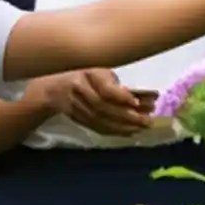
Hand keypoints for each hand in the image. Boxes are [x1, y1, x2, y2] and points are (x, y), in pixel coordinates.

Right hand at [30, 69, 152, 136]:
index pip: (104, 89)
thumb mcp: (101, 72)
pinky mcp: (79, 119)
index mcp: (88, 75)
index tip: (136, 102)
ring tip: (143, 127)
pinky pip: (98, 128)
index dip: (120, 96)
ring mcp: (78, 108)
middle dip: (127, 116)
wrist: (56, 89)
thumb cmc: (87, 76)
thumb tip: (145, 97)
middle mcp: (81, 91)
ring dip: (124, 126)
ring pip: (101, 121)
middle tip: (148, 120)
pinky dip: (116, 131)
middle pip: (104, 108)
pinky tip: (131, 132)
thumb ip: (117, 84)